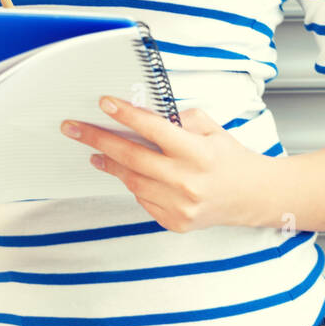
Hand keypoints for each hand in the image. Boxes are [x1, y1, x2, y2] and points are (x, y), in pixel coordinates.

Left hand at [60, 94, 264, 232]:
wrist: (251, 196)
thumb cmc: (229, 158)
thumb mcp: (211, 129)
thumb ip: (180, 119)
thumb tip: (146, 114)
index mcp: (198, 153)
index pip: (154, 129)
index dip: (126, 115)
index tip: (104, 103)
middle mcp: (187, 181)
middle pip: (132, 157)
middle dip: (98, 140)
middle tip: (73, 128)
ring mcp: (180, 206)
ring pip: (132, 181)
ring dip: (109, 164)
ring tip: (94, 153)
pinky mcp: (175, 222)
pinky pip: (143, 200)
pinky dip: (134, 184)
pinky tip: (130, 173)